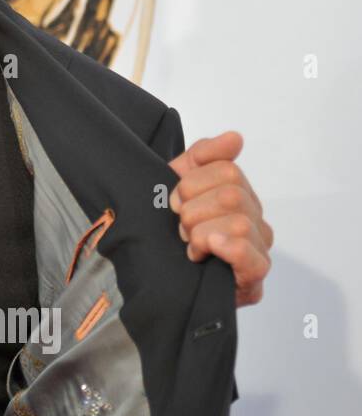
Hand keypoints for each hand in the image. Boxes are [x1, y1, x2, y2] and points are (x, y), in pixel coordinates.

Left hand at [168, 130, 273, 306]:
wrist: (157, 274)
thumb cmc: (168, 229)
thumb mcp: (177, 184)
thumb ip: (203, 157)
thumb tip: (235, 138)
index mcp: (238, 193)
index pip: (226, 169)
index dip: (191, 184)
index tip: (174, 202)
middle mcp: (254, 218)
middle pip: (232, 195)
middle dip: (192, 211)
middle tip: (181, 228)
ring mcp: (258, 248)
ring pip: (239, 223)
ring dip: (201, 234)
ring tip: (191, 246)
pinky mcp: (253, 278)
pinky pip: (252, 258)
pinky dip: (228, 249)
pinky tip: (209, 250)